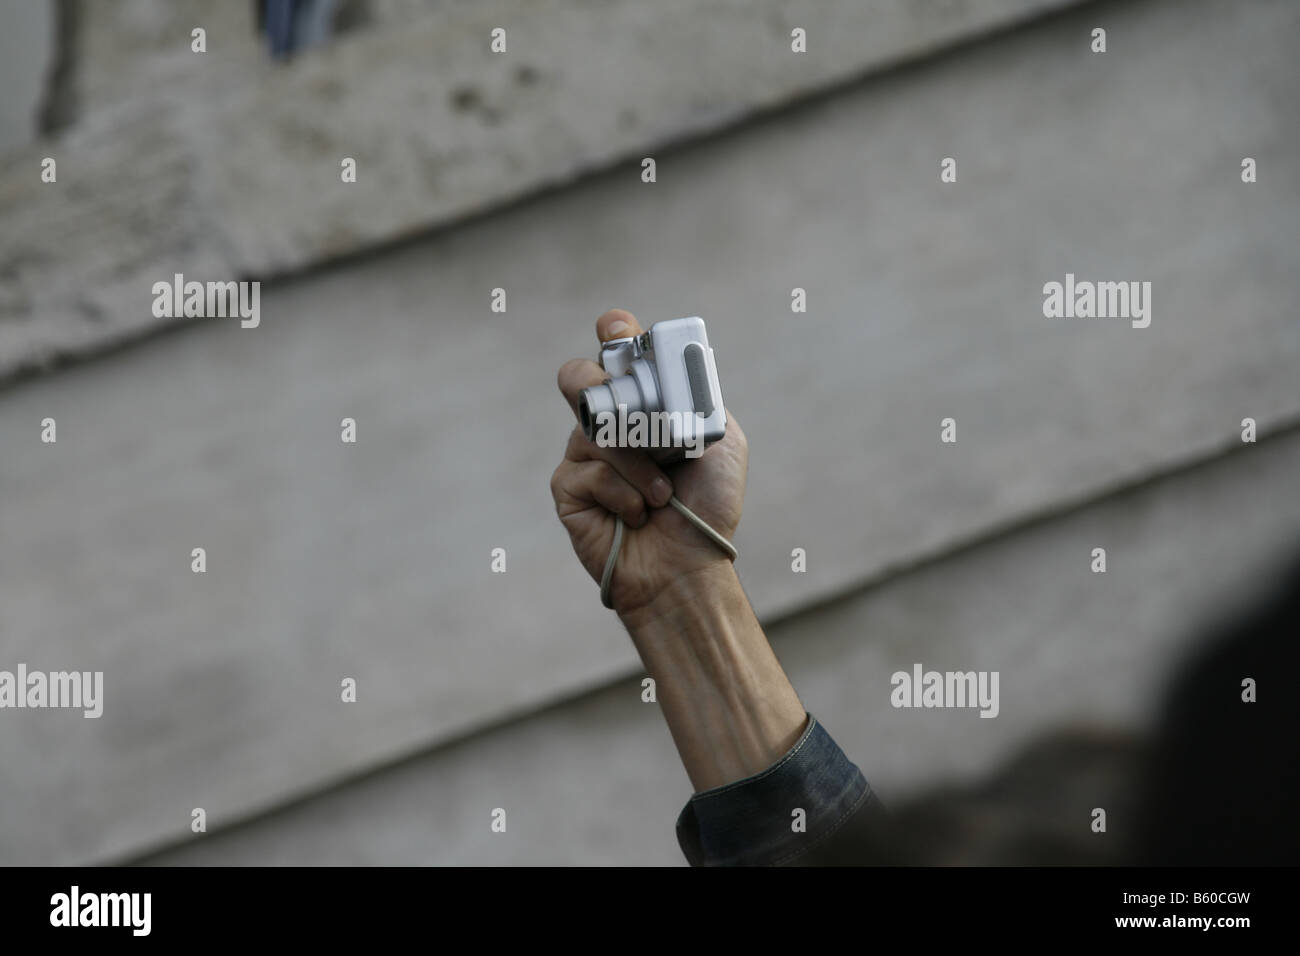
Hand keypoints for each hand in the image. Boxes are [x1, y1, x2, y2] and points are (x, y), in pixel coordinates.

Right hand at [550, 309, 748, 616]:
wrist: (689, 566)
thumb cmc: (708, 506)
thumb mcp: (719, 439)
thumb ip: (696, 397)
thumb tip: (669, 371)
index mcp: (644, 403)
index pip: (617, 351)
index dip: (613, 331)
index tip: (616, 329)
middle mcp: (608, 423)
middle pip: (579, 377)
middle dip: (598, 385)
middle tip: (631, 417)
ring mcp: (583, 455)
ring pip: (592, 430)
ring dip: (636, 464)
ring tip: (662, 496)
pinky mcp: (568, 489)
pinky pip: (585, 471)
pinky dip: (621, 493)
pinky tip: (637, 515)